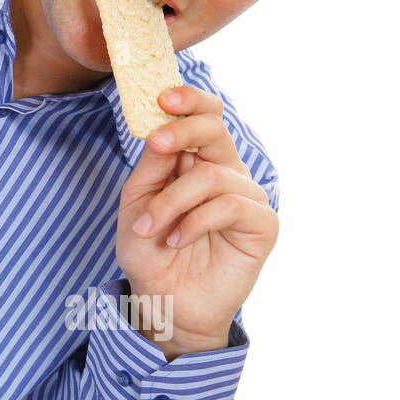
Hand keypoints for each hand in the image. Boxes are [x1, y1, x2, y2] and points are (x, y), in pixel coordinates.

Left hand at [115, 86, 278, 360]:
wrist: (163, 301)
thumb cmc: (150, 251)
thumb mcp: (137, 202)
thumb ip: (152, 166)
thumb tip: (160, 128)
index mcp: (196, 161)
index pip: (204, 116)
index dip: (188, 101)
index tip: (161, 98)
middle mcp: (226, 172)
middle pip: (215, 130)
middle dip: (184, 129)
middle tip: (159, 143)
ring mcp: (247, 197)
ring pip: (212, 175)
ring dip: (172, 202)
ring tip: (150, 229)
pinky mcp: (262, 225)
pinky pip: (230, 206)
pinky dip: (194, 222)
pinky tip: (177, 241)